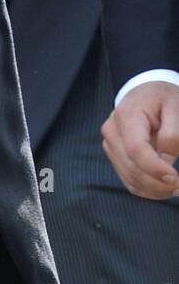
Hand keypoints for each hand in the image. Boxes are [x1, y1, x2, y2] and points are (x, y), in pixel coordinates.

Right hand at [101, 82, 178, 198]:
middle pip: (133, 169)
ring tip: (175, 187)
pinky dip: (148, 189)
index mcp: (127, 116)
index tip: (176, 178)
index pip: (136, 150)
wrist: (145, 92)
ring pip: (131, 179)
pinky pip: (130, 181)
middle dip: (159, 184)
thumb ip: (172, 134)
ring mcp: (110, 144)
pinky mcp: (115, 155)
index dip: (155, 169)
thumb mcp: (175, 107)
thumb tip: (165, 160)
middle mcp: (112, 131)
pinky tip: (163, 186)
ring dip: (155, 190)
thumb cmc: (162, 98)